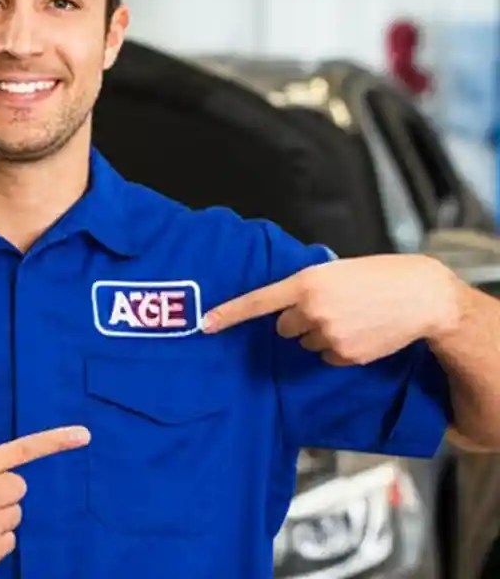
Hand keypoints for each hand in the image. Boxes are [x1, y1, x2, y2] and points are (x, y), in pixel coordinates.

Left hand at [202, 254, 463, 365]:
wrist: (422, 298)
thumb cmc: (379, 276)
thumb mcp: (335, 270)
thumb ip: (306, 284)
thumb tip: (283, 302)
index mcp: (306, 282)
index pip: (257, 301)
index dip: (229, 314)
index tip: (205, 325)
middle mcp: (311, 311)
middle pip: (283, 326)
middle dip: (297, 319)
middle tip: (328, 306)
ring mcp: (328, 335)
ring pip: (305, 342)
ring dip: (319, 333)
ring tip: (351, 316)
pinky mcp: (344, 356)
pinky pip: (326, 357)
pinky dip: (338, 349)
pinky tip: (360, 332)